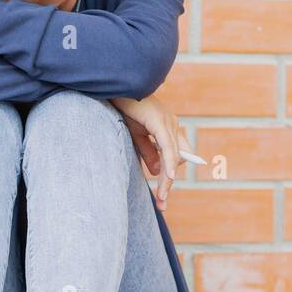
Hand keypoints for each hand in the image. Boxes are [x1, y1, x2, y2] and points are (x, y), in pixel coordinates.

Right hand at [111, 95, 190, 211]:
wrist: (115, 88)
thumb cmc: (125, 107)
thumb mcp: (136, 134)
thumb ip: (148, 151)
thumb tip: (159, 171)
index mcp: (168, 127)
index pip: (175, 155)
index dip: (170, 173)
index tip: (164, 193)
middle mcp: (172, 124)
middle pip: (176, 159)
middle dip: (168, 184)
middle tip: (162, 204)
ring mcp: (168, 122)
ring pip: (173, 157)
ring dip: (167, 181)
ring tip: (161, 198)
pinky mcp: (160, 122)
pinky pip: (167, 147)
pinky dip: (168, 163)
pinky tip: (168, 177)